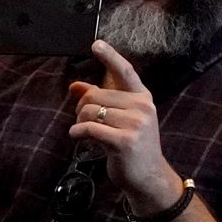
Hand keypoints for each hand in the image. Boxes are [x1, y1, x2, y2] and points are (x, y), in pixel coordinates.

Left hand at [69, 41, 178, 214]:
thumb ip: (99, 100)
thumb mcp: (119, 119)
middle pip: (95, 94)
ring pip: (89, 111)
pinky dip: (77, 132)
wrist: (147, 177)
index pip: (125, 71)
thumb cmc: (131, 146)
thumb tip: (74, 86)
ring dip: (79, 122)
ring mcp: (136, 123)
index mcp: (142, 97)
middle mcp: (142, 106)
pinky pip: (89, 128)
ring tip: (85, 132)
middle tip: (83, 122)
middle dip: (82, 107)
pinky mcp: (124, 141)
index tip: (96, 44)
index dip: (110, 56)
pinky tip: (78, 137)